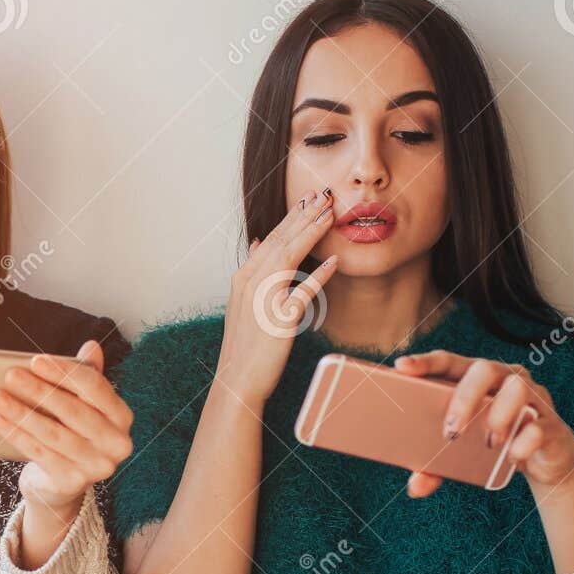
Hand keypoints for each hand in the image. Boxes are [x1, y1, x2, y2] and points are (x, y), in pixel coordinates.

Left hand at [0, 339, 133, 514]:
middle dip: (39, 391)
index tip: (36, 361)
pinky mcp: (73, 482)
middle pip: (73, 411)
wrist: (62, 482)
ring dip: (22, 413)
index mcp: (122, 416)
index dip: (64, 372)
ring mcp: (97, 466)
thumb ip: (87, 376)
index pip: (95, 387)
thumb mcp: (82, 404)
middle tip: (11, 375)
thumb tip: (92, 346)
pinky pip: (40, 454)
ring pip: (53, 434)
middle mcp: (117, 443)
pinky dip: (17, 435)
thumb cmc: (72, 432)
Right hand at [217, 189, 341, 404]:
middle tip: (325, 195)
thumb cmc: (245, 344)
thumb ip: (253, 270)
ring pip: (289, 257)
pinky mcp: (279, 319)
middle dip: (303, 216)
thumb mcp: (243, 302)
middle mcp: (251, 283)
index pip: (271, 239)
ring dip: (310, 233)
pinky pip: (303, 292)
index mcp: (243, 278)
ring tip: (330, 215)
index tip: (309, 199)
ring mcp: (264, 300)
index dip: (292, 217)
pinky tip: (335, 262)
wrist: (238, 379)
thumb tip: (260, 242)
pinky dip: (320, 276)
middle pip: (281, 241)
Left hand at [391, 350, 573, 497]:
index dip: (426, 362)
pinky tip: (511, 456)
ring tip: (488, 444)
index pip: (450, 361)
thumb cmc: (496, 445)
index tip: (402, 366)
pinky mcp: (551, 423)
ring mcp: (533, 397)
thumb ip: (436, 468)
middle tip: (451, 431)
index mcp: (478, 380)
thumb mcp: (463, 456)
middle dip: (464, 397)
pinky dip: (521, 443)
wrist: (545, 462)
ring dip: (497, 417)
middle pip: (484, 368)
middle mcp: (506, 379)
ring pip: (517, 387)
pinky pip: (538, 426)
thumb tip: (415, 487)